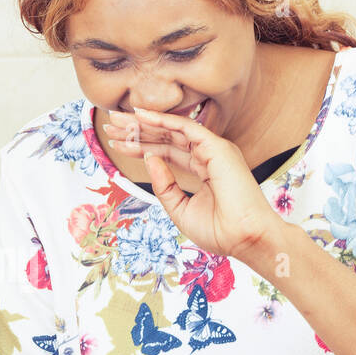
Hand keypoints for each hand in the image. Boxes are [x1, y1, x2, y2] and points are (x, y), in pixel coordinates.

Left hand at [104, 107, 283, 262]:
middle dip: (137, 131)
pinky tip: (141, 116)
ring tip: (118, 119)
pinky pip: (186, 127)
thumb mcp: (180, 209)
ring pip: (173, 131)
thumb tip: (149, 158)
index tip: (117, 144)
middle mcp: (207, 156)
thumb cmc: (219, 231)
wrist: (244, 238)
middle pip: (166, 139)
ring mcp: (213, 150)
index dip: (141, 147)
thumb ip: (164, 185)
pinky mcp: (217, 147)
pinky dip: (163, 120)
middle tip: (111, 124)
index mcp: (203, 170)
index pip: (167, 153)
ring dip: (144, 124)